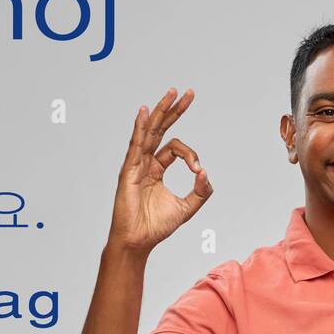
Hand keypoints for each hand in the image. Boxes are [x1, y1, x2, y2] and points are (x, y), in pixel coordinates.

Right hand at [108, 87, 212, 253]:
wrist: (139, 240)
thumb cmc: (156, 226)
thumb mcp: (187, 207)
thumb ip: (200, 192)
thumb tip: (205, 172)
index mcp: (157, 169)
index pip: (175, 149)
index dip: (191, 155)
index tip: (198, 170)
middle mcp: (145, 162)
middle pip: (161, 129)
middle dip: (175, 110)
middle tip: (188, 93)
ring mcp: (135, 164)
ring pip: (149, 131)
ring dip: (161, 111)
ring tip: (172, 93)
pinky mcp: (129, 171)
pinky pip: (135, 145)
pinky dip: (140, 128)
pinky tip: (145, 113)